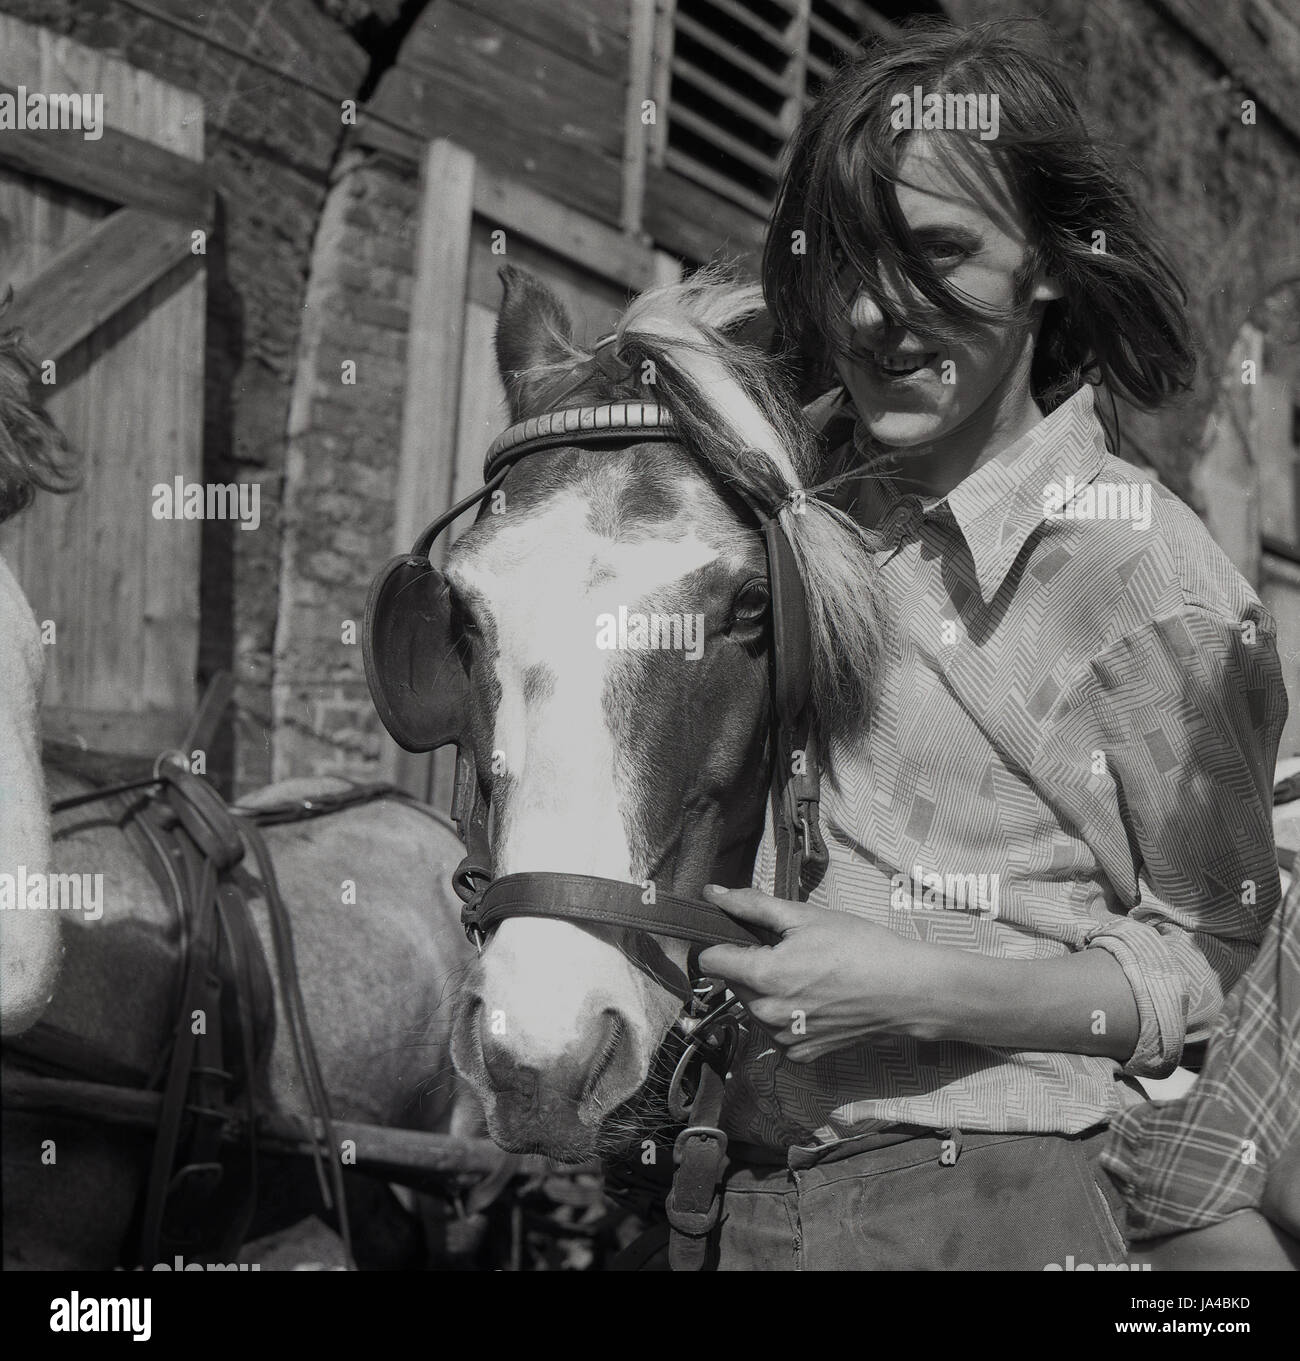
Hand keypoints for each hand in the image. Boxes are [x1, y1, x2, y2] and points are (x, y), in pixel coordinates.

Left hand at [696, 885, 953, 1062]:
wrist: (906, 991)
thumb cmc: (860, 947)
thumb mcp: (805, 916)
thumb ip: (752, 905)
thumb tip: (713, 893)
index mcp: (763, 976)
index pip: (709, 961)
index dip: (720, 942)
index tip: (741, 935)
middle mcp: (766, 1014)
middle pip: (733, 983)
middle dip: (750, 965)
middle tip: (788, 951)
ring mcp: (783, 1039)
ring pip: (753, 1007)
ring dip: (767, 991)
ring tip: (807, 975)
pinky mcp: (801, 1054)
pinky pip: (777, 1031)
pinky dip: (787, 1015)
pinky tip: (816, 1000)